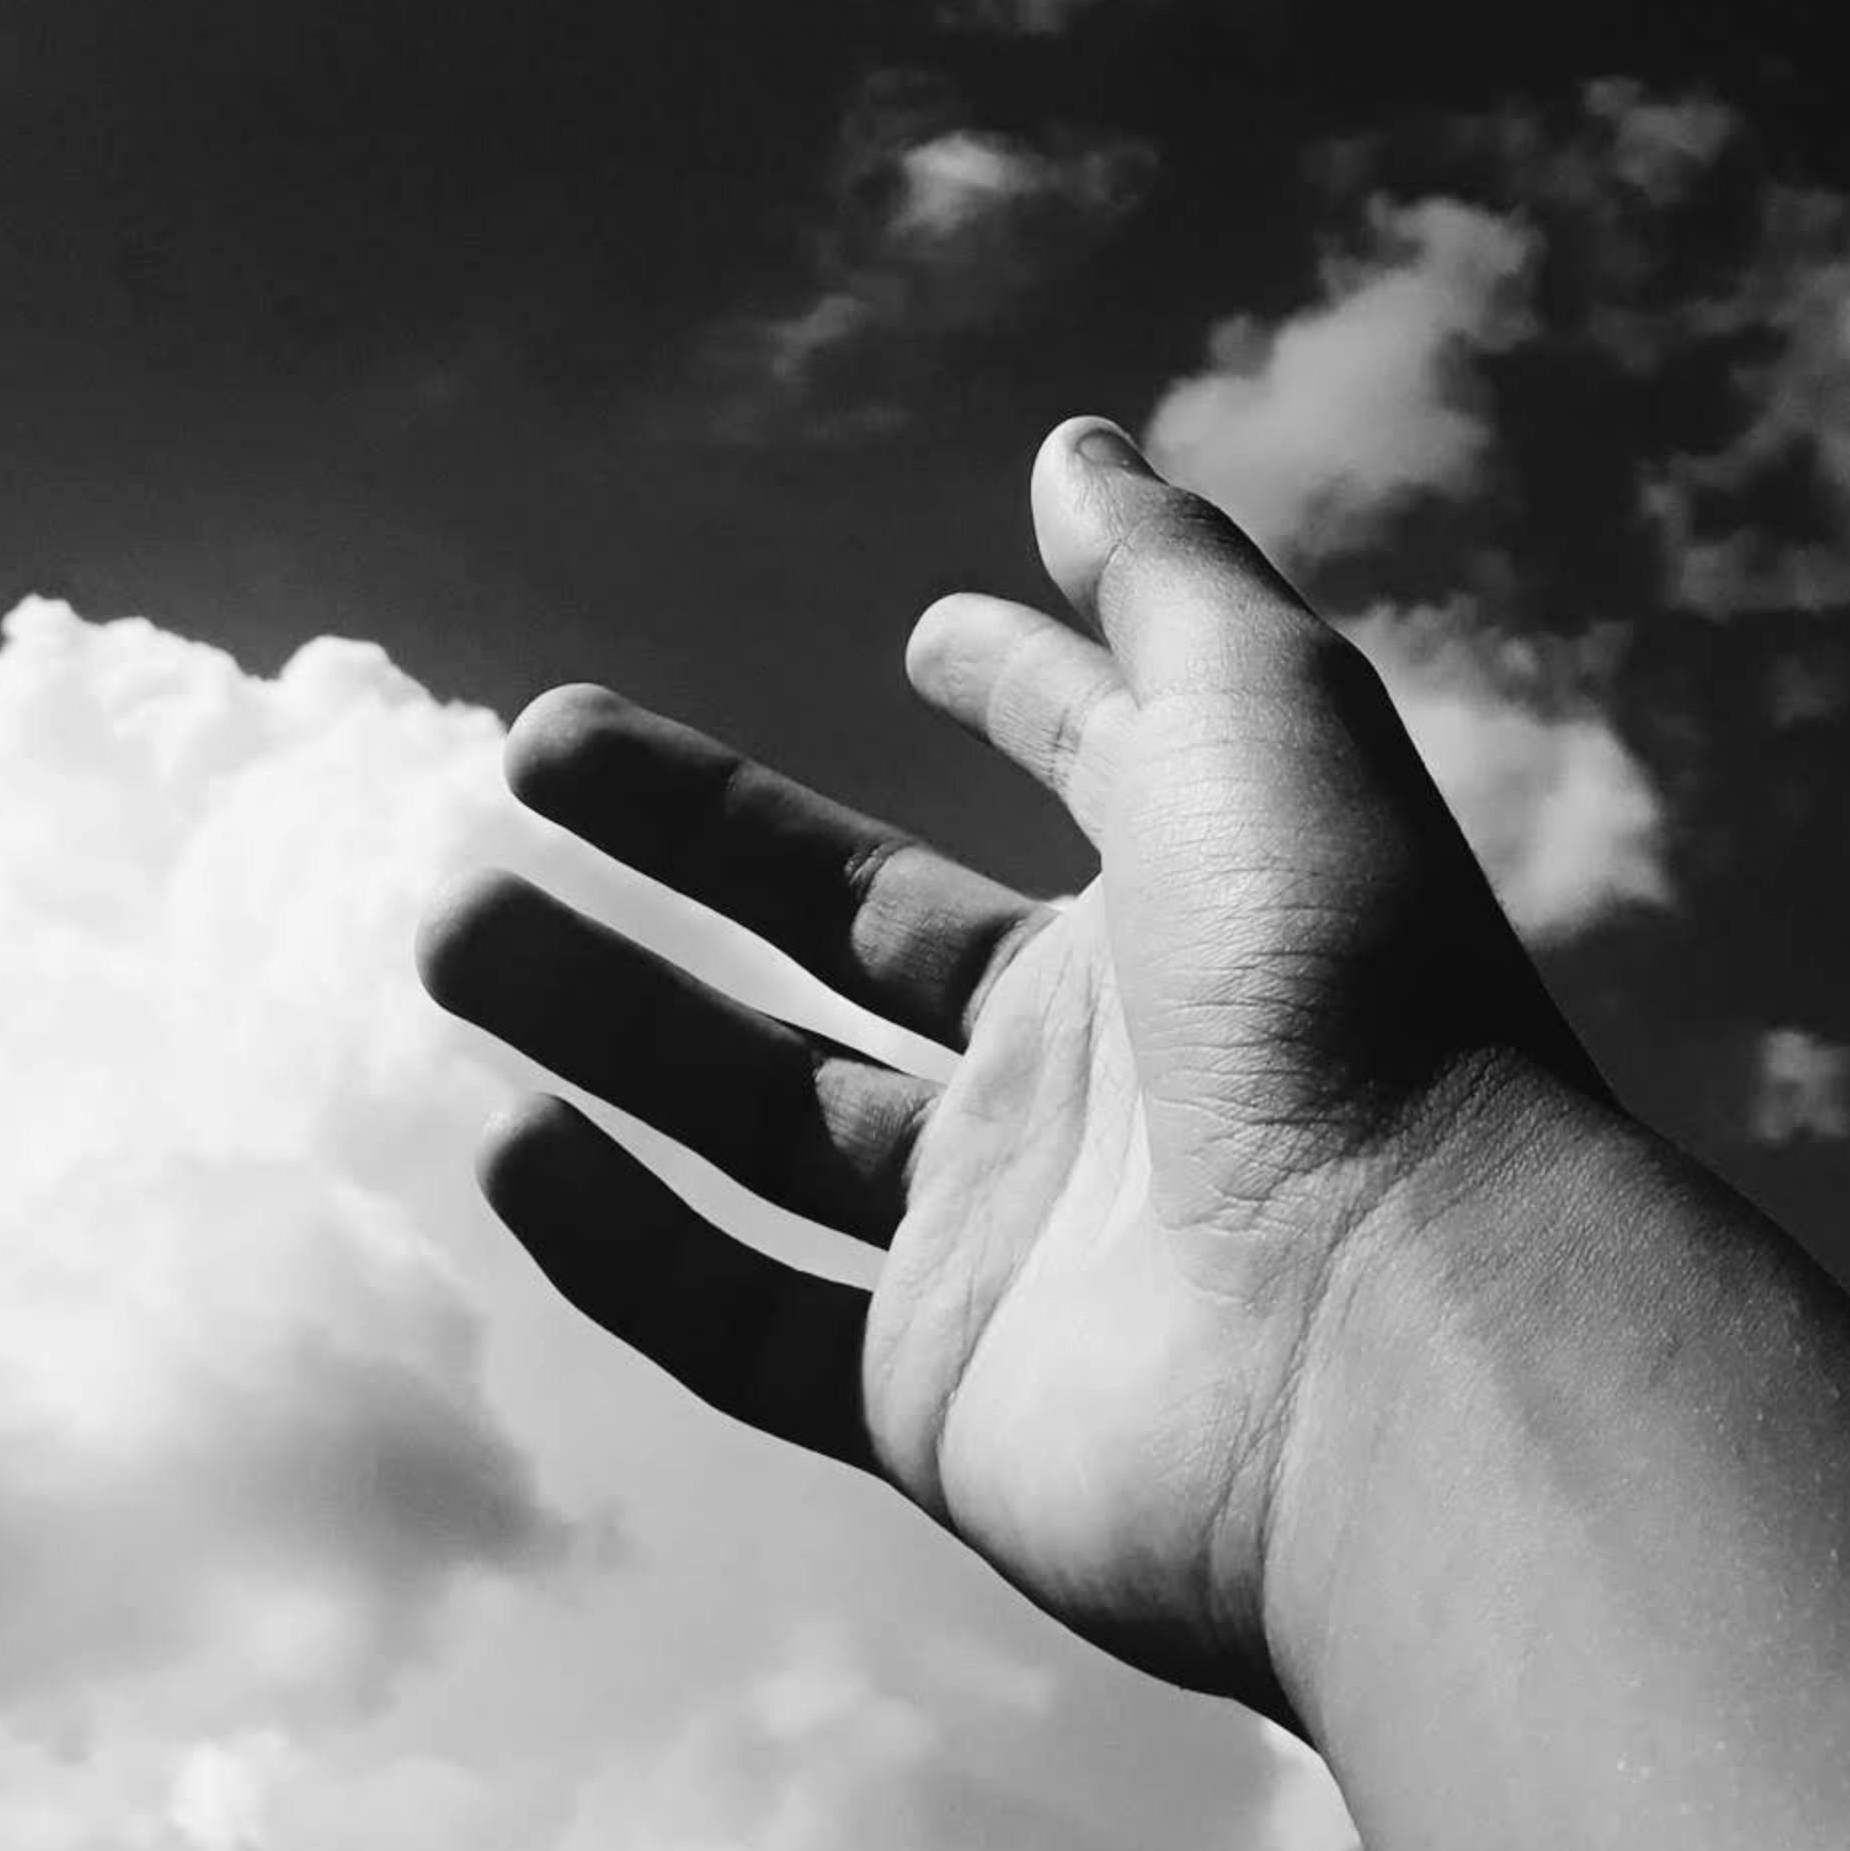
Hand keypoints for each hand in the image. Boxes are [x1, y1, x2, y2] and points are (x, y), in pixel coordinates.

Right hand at [415, 417, 1615, 1726]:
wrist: (1404, 1338)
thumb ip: (1157, 579)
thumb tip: (1073, 447)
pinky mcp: (941, 1403)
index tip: (939, 633)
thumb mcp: (1265, 722)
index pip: (1081, 768)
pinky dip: (620, 1244)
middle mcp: (1097, 1075)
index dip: (1021, 689)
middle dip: (690, 838)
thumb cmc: (1350, 996)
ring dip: (604, 1016)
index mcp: (1190, 908)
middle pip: (846, 932)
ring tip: (445, 924)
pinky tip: (508, 1138)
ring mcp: (1012, 1247)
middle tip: (527, 752)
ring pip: (758, 1115)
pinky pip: (743, 1321)